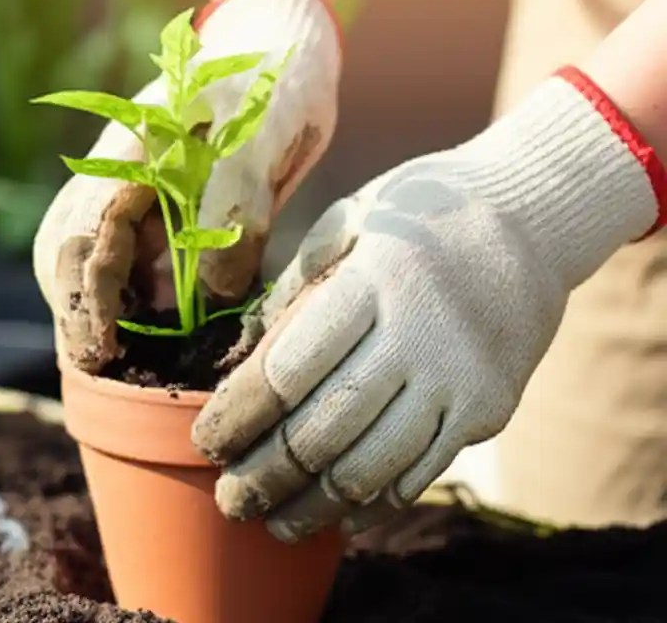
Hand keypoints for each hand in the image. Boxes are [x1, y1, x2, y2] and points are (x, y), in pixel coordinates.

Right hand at [33, 0, 341, 372]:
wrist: (285, 47)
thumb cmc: (274, 77)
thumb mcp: (263, 130)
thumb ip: (237, 199)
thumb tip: (216, 288)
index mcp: (128, 152)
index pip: (83, 236)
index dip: (89, 297)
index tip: (102, 347)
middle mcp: (116, 176)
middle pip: (67, 257)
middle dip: (79, 316)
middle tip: (105, 370)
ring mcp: (131, 193)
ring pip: (91, 265)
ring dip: (102, 313)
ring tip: (128, 363)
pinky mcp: (156, 211)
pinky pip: (131, 264)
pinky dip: (137, 304)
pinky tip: (163, 333)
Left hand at [191, 67, 666, 542]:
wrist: (532, 219)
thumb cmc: (418, 214)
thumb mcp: (349, 218)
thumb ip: (293, 284)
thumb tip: (239, 352)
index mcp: (372, 283)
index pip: (288, 369)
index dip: (239, 415)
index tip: (206, 440)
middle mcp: (417, 336)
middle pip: (325, 429)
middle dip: (268, 474)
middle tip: (231, 499)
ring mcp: (457, 379)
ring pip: (374, 466)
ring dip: (317, 505)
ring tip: (276, 523)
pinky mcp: (489, 408)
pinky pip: (423, 471)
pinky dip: (376, 502)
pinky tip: (340, 515)